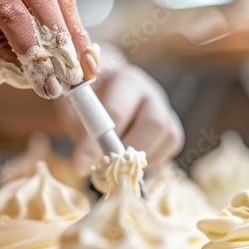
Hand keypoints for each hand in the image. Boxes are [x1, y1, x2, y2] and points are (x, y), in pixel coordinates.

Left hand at [58, 63, 184, 173]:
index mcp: (123, 80)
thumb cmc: (87, 109)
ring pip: (168, 136)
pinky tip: (132, 162)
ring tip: (119, 165)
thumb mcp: (77, 118)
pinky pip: (171, 145)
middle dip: (130, 152)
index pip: (117, 112)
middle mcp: (149, 92)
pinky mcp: (171, 126)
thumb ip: (82, 139)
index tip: (81, 166)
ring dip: (143, 158)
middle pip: (154, 123)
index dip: (100, 142)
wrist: (100, 104)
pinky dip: (154, 159)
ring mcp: (164, 108)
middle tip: (108, 168)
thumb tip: (81, 167)